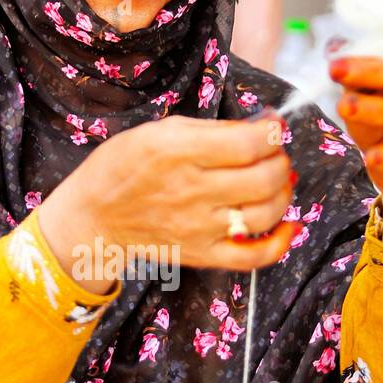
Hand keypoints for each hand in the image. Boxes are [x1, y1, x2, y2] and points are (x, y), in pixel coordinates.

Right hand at [37, 114, 299, 293]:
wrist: (96, 218)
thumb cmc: (125, 167)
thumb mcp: (159, 131)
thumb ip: (211, 130)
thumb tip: (262, 127)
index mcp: (176, 152)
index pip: (248, 143)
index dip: (273, 131)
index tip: (273, 125)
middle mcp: (190, 191)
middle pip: (264, 178)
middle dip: (280, 160)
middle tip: (272, 154)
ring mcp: (198, 227)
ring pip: (266, 213)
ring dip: (283, 192)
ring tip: (275, 180)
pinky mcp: (203, 254)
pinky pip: (253, 256)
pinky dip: (280, 242)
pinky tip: (286, 224)